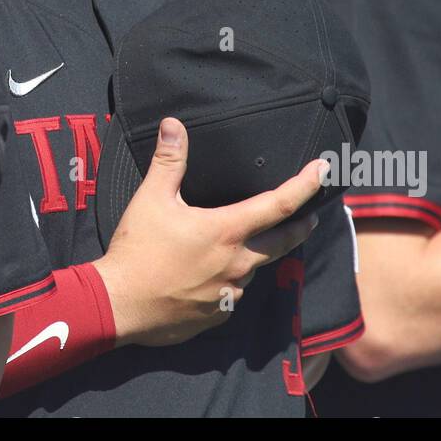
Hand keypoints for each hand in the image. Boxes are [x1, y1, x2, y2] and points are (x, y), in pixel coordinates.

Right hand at [92, 117, 323, 346]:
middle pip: (282, 243)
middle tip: (308, 218)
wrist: (119, 305)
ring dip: (252, 256)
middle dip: (299, 227)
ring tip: (241, 245)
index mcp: (226, 231)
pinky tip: (209, 276)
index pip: (279, 205)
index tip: (321, 171)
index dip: (304, 186)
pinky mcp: (217, 316)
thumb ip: (169, 161)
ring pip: (252, 270)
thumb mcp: (151, 199)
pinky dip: (228, 282)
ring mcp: (229, 293)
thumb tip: (174, 125)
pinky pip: (231, 294)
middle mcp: (236, 264)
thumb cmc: (137, 250)